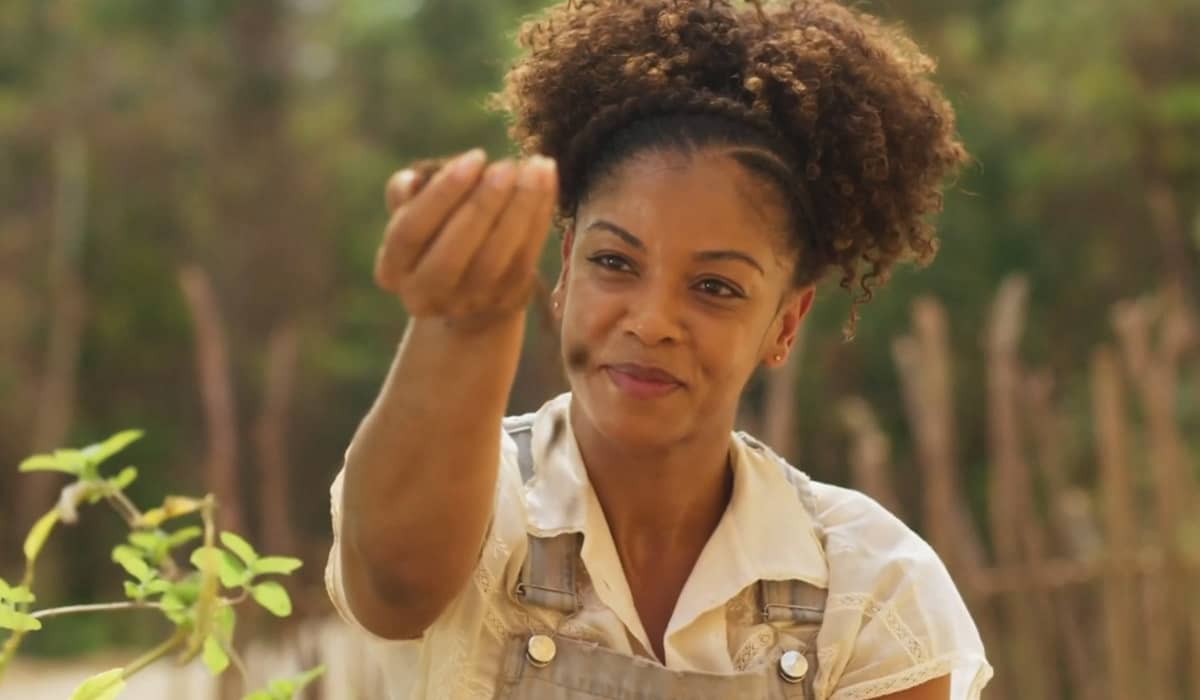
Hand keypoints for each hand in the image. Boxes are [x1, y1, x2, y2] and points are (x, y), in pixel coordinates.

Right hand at [374, 149, 557, 329]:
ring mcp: (467, 304)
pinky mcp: (504, 303)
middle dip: (482, 204)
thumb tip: (413, 181)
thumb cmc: (436, 234)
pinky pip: (524, 260)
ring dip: (519, 210)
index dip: (442, 194)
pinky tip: (547, 184)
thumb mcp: (414, 213)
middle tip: (507, 165)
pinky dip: (538, 219)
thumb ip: (407, 194)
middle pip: (452, 252)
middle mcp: (424, 296)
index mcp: (393, 270)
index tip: (475, 157)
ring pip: (494, 260)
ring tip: (536, 169)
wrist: (468, 288)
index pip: (410, 232)